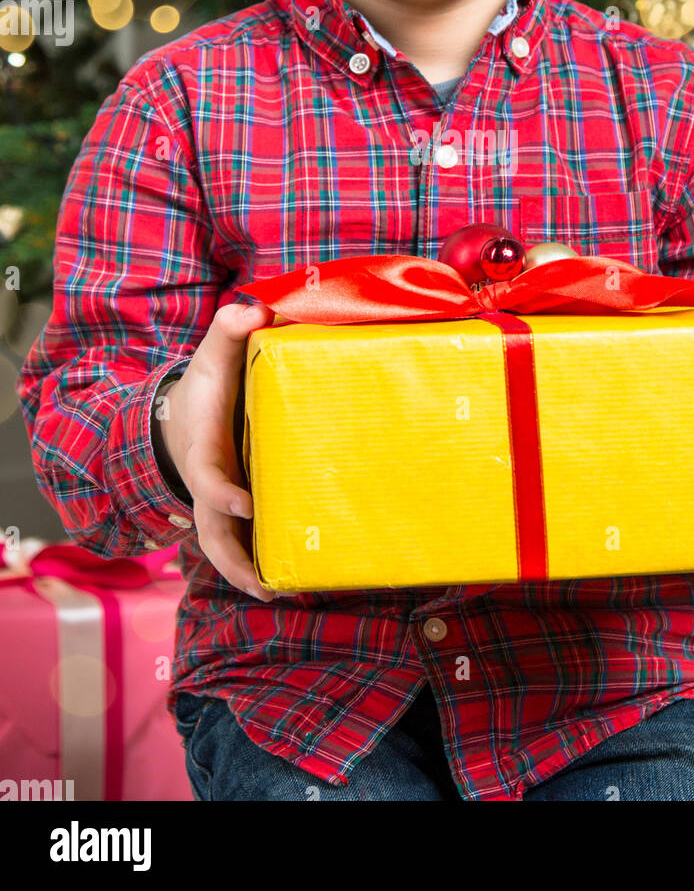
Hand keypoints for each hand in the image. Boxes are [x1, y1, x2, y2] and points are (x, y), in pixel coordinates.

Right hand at [157, 302, 276, 601]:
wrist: (187, 413)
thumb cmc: (206, 386)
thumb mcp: (213, 355)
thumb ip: (229, 330)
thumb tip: (253, 308)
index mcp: (204, 449)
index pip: (207, 478)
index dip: (222, 493)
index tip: (246, 505)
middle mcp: (209, 487)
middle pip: (212, 535)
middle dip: (236, 562)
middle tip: (268, 585)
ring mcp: (220, 506)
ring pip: (226, 551)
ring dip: (250, 577)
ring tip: (288, 593)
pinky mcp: (237, 514)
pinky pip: (245, 547)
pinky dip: (263, 566)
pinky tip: (298, 579)